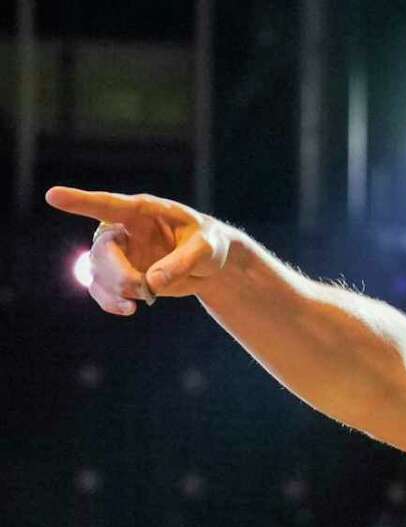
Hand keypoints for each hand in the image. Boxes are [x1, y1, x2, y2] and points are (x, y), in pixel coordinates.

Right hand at [45, 187, 232, 315]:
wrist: (211, 264)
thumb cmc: (210, 245)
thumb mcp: (205, 250)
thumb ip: (181, 263)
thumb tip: (151, 283)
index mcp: (143, 211)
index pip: (108, 204)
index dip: (81, 201)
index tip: (53, 197)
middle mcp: (124, 229)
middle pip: (103, 249)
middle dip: (118, 274)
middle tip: (142, 290)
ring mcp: (119, 252)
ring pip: (98, 272)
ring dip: (114, 291)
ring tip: (138, 304)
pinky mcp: (120, 274)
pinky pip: (100, 288)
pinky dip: (109, 301)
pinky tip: (127, 309)